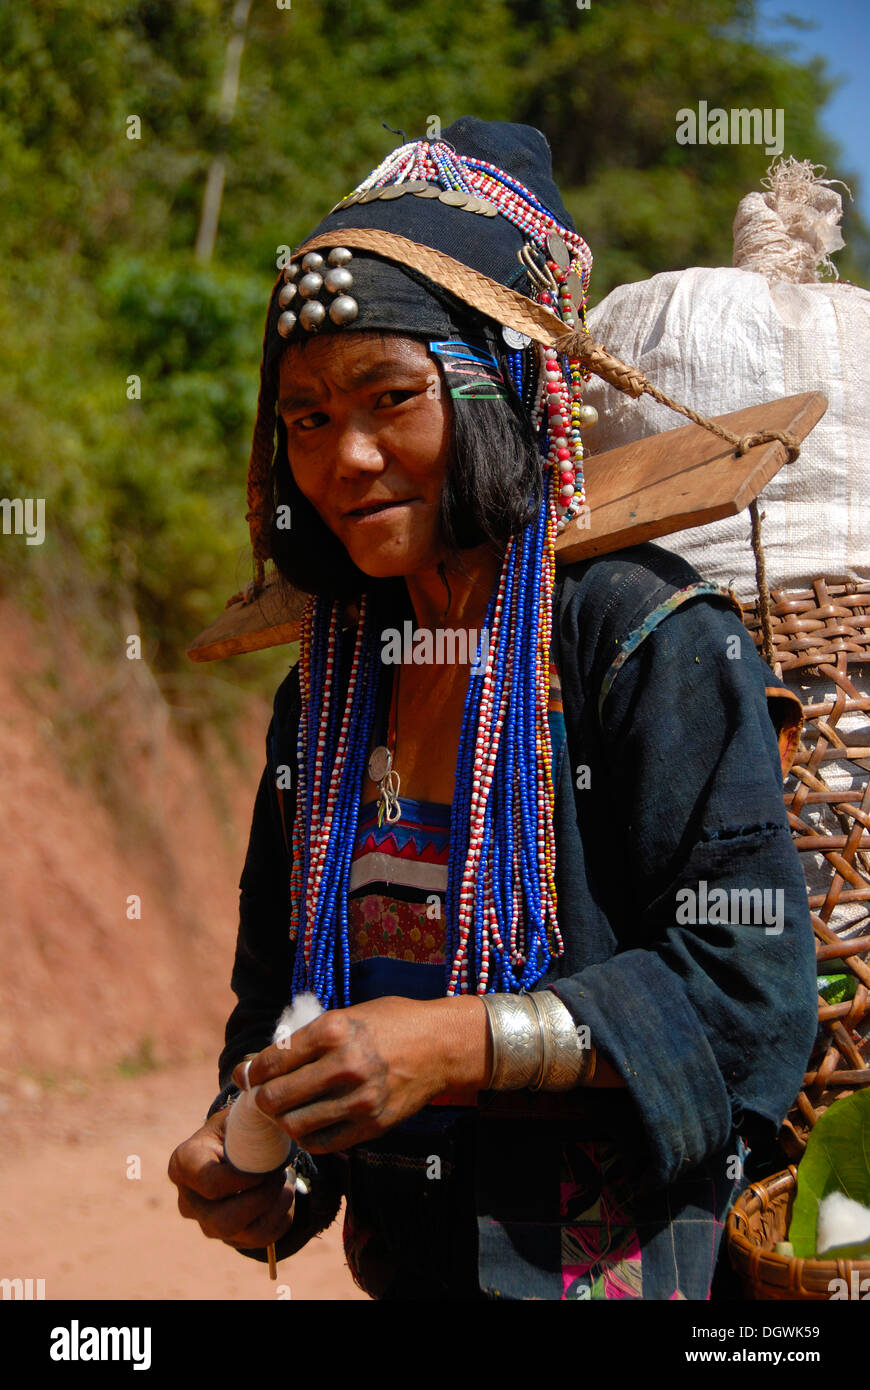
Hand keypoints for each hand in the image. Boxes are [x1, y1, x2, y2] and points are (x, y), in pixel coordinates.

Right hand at [168, 1107, 294, 1249]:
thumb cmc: (236, 1128)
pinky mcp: (228, 1237)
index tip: (269, 1163)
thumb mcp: (238, 1115)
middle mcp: (188, 1201)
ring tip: (286, 1183)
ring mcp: (206, 1223)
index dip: (246, 1178)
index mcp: (184, 1165)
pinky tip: (284, 1196)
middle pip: (224, 1220)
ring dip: (274, 1209)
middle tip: (280, 1175)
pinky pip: (259, 1241)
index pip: (211, 1184)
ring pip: (243, 1234)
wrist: (236, 1148)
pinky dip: (280, 1220)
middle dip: (262, 1199)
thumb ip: (250, 1115)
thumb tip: (272, 1112)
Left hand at [237, 994, 489, 1152]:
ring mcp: (360, 1100)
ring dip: (283, 1121)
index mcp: (334, 1030)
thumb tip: (259, 1063)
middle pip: (277, 1098)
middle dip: (261, 1100)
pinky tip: (309, 1123)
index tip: (247, 1076)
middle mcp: (345, 1065)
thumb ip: (307, 1039)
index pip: (273, 1061)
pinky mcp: (372, 1125)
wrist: (441, 1045)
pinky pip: (323, 1143)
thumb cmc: (391, 1023)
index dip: (251, 1072)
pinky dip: (308, 1137)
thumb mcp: (347, 1016)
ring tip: (285, 1112)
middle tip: (262, 1097)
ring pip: (295, 1126)